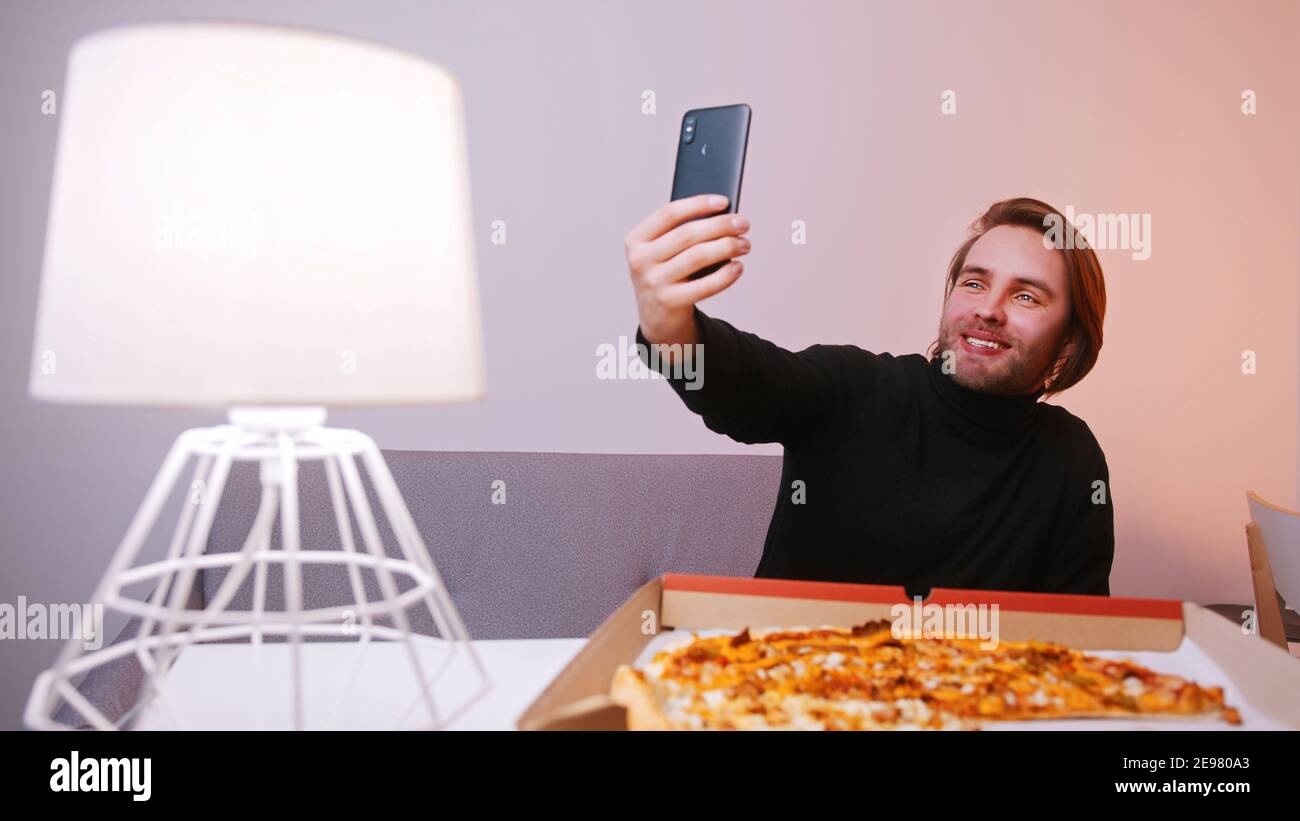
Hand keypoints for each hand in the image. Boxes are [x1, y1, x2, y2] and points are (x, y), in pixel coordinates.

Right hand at [624, 194, 749, 344]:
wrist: (655, 316)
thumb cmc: (665, 273)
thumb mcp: (661, 251)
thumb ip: (681, 233)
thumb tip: (723, 216)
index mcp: (636, 240)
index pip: (669, 214)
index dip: (698, 204)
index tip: (724, 202)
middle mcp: (640, 260)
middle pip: (687, 235)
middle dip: (721, 226)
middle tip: (743, 224)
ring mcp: (654, 282)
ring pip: (698, 256)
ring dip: (727, 247)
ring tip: (745, 244)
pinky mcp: (670, 302)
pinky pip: (705, 286)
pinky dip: (726, 275)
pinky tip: (738, 267)